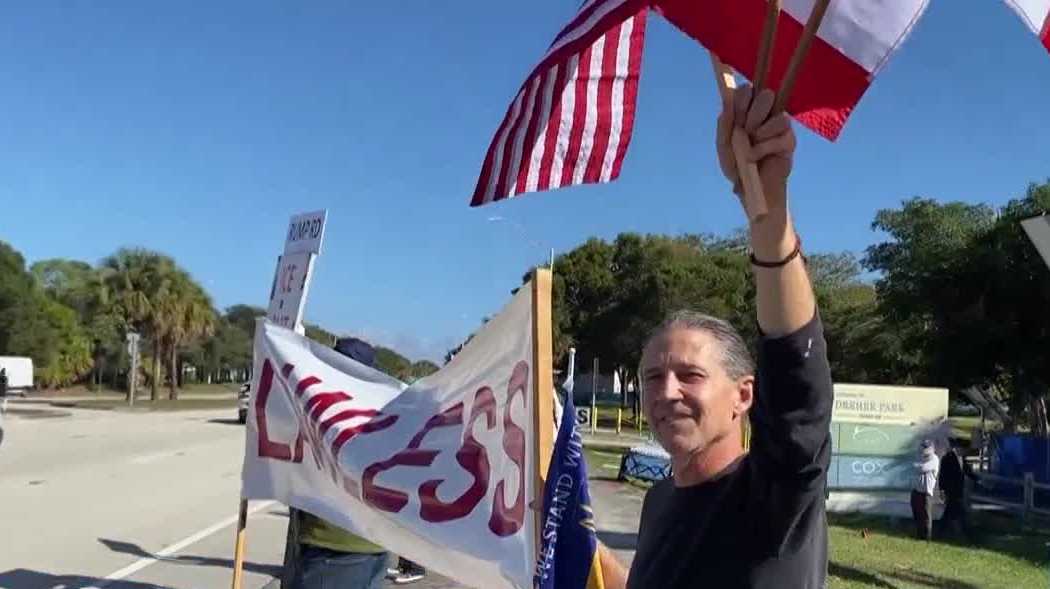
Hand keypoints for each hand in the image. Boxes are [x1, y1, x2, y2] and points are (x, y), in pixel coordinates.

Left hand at [715, 84, 795, 212]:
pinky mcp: (789, 142)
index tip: (735, 114)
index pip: (748, 89)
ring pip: (779, 116)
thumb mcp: (723, 147)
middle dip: (753, 112)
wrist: (749, 190)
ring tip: (751, 145)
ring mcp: (780, 127)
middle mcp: (766, 115)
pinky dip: (763, 148)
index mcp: (747, 111)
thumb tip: (727, 103)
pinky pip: (781, 137)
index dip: (742, 98)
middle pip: (767, 94)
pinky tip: (754, 157)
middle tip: (745, 129)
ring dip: (761, 132)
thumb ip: (724, 125)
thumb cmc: (737, 167)